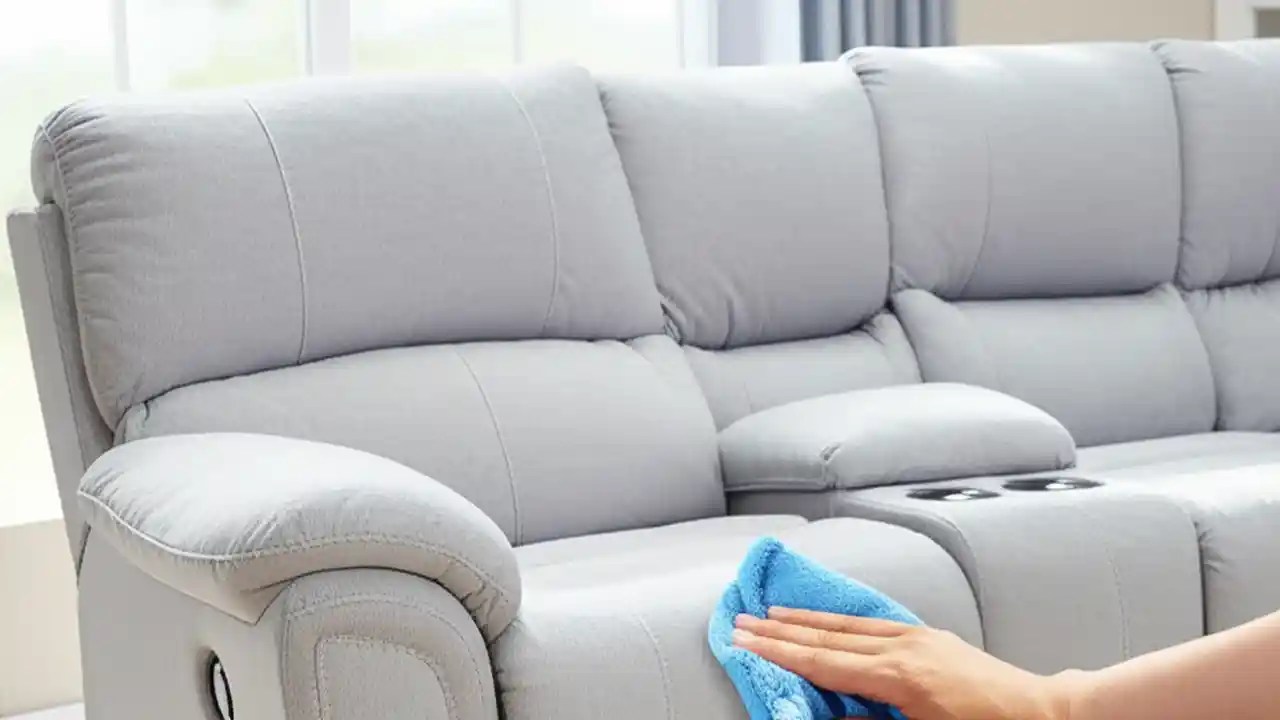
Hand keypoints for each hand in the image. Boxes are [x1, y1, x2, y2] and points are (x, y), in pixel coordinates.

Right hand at [733, 608, 1083, 719]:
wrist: (1050, 715)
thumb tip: (833, 714)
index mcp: (899, 676)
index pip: (824, 661)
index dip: (779, 651)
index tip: (743, 638)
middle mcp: (904, 647)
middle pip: (829, 635)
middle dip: (782, 629)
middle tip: (743, 619)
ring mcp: (920, 638)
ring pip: (850, 624)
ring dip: (808, 618)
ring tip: (774, 611)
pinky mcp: (934, 638)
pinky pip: (875, 622)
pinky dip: (843, 619)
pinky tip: (832, 618)